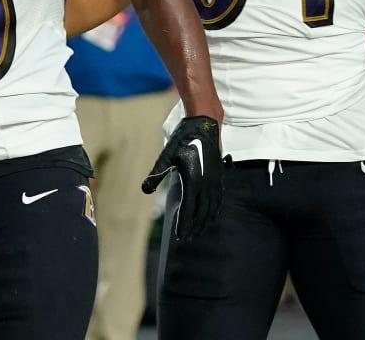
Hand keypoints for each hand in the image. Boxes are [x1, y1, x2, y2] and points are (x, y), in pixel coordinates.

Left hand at [143, 115, 221, 240]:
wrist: (205, 125)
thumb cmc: (184, 139)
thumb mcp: (166, 155)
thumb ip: (157, 174)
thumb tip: (145, 190)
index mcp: (194, 180)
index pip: (189, 209)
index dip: (184, 224)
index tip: (179, 237)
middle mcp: (207, 184)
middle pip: (201, 213)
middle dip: (194, 227)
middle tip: (186, 240)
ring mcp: (215, 181)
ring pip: (211, 208)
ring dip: (204, 222)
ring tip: (196, 233)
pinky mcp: (219, 177)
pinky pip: (218, 200)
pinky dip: (213, 211)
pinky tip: (209, 216)